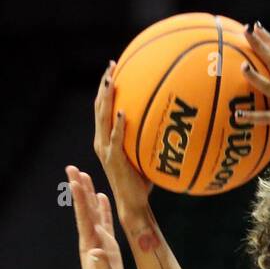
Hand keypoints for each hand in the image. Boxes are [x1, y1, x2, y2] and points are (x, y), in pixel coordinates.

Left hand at [66, 164, 124, 268]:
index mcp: (91, 244)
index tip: (74, 179)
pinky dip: (103, 208)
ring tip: (85, 175)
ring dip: (89, 193)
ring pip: (94, 212)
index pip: (84, 216)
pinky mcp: (106, 246)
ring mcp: (99, 241)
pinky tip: (103, 197)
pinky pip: (105, 222)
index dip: (80, 198)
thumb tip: (96, 253)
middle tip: (72, 167)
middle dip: (79, 188)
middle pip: (85, 208)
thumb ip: (101, 267)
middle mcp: (92, 239)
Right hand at [93, 60, 151, 221]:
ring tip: (111, 81)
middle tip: (111, 65)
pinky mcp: (113, 160)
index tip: (112, 70)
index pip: (102, 109)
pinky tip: (123, 113)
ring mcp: (105, 150)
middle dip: (104, 85)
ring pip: (102, 119)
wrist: (133, 203)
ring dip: (106, 99)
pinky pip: (115, 139)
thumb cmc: (141, 182)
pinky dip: (118, 126)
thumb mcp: (144, 155)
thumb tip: (170, 124)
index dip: (104, 89)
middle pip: (99, 107)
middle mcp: (101, 142)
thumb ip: (149, 139)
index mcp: (105, 139)